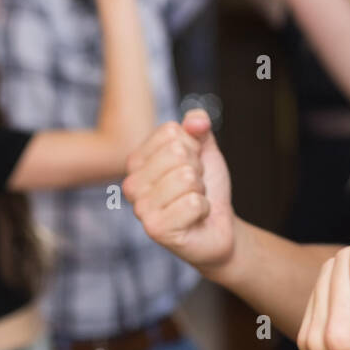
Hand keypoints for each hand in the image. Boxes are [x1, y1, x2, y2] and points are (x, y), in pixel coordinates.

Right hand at [124, 110, 234, 271]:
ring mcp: (140, 208)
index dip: (193, 146)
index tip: (192, 166)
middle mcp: (131, 183)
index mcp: (136, 160)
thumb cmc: (205, 187)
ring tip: (193, 203)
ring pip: (186, 177)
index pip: (170, 131)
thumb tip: (196, 120)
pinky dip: (204, 209)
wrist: (218, 226)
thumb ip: (199, 127)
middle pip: (178, 153)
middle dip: (198, 170)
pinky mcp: (155, 229)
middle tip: (194, 187)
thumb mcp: (205, 150)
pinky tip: (195, 219)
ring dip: (200, 191)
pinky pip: (193, 203)